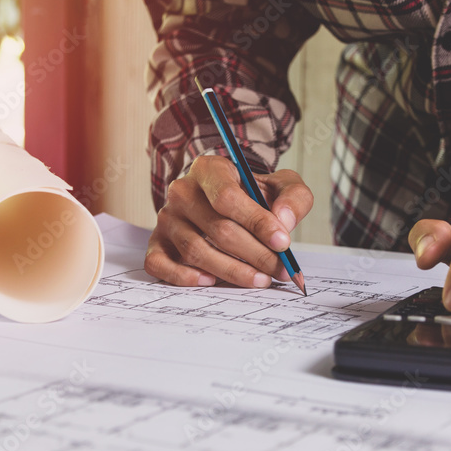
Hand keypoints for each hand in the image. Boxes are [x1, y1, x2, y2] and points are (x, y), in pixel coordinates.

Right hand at [145, 155, 312, 287]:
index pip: (228, 198)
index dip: (257, 223)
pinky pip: (159, 264)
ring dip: (232, 271)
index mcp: (209, 169)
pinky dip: (182, 277)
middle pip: (218, 229)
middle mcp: (182, 191)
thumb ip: (293, 197)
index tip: (283, 243)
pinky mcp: (157, 242)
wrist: (227, 200)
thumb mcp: (281, 185)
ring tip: (261, 280)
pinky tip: (211, 281)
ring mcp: (167, 218)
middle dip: (255, 254)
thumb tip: (284, 222)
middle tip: (280, 270)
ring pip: (196, 251)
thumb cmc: (252, 194)